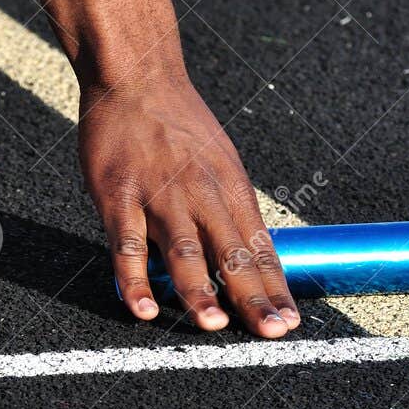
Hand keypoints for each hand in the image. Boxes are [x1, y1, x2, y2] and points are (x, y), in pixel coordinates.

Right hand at [79, 76, 298, 337]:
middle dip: (253, 298)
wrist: (136, 74)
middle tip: (271, 333)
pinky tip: (143, 309)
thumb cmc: (177, 123)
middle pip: (232, 255)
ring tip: (213, 324)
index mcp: (231, 189)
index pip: (259, 249)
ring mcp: (160, 196)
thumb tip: (248, 255)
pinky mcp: (119, 196)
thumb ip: (229, 208)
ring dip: (199, 291)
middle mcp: (202, 195)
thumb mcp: (220, 160)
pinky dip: (135, 280)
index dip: (275, 289)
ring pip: (184, 252)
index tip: (289, 323)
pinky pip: (128, 245)